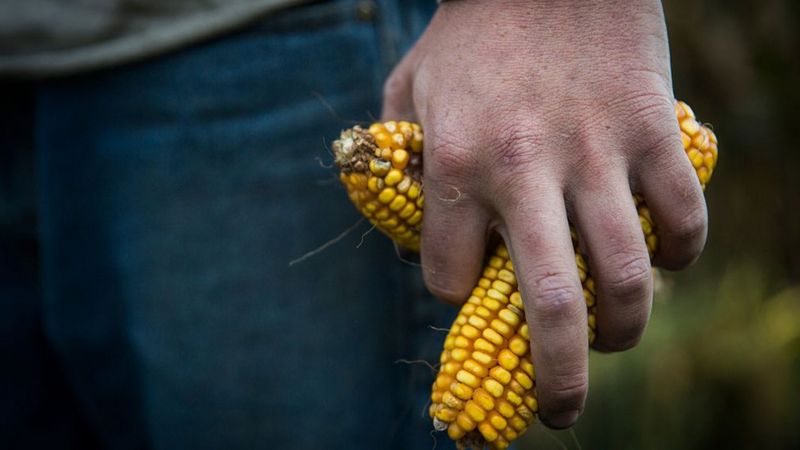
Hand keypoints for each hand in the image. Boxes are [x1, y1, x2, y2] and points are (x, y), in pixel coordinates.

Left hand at [382, 0, 707, 428]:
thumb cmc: (471, 31)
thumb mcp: (408, 88)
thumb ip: (396, 158)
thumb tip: (404, 224)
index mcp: (452, 162)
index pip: (445, 276)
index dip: (454, 291)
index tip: (467, 285)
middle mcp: (522, 168)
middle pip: (548, 306)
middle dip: (557, 380)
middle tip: (557, 414)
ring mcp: (595, 151)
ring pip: (626, 275)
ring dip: (624, 329)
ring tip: (611, 339)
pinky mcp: (652, 130)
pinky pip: (682, 217)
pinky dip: (679, 254)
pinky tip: (660, 258)